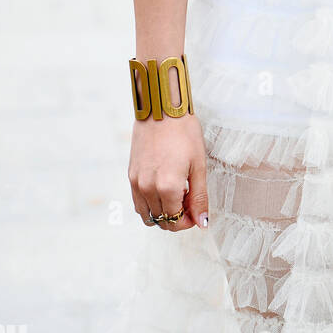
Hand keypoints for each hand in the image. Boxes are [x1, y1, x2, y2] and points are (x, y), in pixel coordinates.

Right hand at [128, 113, 208, 230]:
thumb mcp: (198, 165)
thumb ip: (199, 197)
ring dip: (162, 212)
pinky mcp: (130, 175)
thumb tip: (202, 222)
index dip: (188, 222)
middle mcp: (148, 188)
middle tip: (189, 200)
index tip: (195, 211)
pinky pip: (137, 202)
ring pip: (146, 215)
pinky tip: (163, 188)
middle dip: (177, 218)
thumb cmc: (183, 132)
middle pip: (161, 221)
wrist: (162, 110)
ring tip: (176, 194)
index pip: (175, 222)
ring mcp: (136, 183)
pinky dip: (150, 204)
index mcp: (167, 187)